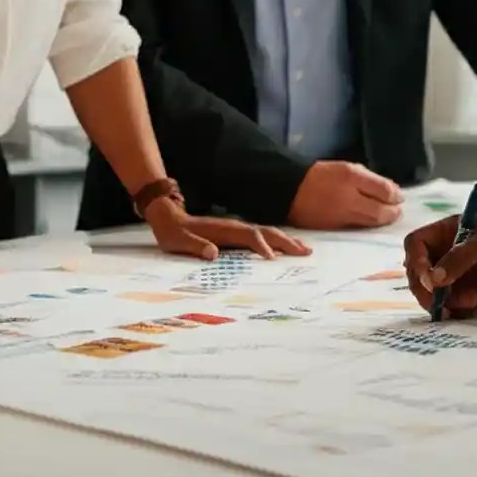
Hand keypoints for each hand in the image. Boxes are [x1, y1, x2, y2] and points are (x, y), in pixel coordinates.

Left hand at [146, 197, 310, 260]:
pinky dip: (276, 242)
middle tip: (306, 252)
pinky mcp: (236, 234)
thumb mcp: (179, 241)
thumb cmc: (174, 232)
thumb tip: (212, 254)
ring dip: (286, 241)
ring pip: (268, 233)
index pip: (250, 237)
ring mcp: (237, 229)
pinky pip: (261, 237)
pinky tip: (284, 250)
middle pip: (267, 232)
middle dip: (286, 242)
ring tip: (304, 250)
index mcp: (224, 230)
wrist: (170, 217)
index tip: (273, 259)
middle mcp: (235, 227)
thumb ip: (195, 246)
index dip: (262, 247)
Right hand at [287, 161, 403, 228]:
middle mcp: (348, 198)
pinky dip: (369, 224)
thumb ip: (371, 179)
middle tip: (397, 210)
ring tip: (388, 216)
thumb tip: (393, 191)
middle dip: (393, 211)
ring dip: (384, 220)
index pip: (384, 190)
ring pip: (371, 222)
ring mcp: (341, 215)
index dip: (395, 195)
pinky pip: (359, 227)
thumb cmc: (321, 176)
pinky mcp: (335, 227)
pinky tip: (372, 220)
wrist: (291, 190)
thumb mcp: (347, 168)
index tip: (399, 197)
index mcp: (351, 177)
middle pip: (381, 210)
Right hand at [402, 208, 476, 318]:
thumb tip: (433, 279)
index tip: (429, 278)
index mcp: (447, 232)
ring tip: (469, 304)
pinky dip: (457, 313)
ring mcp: (456, 276)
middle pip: (417, 273)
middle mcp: (446, 254)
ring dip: (442, 304)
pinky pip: (450, 308)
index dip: (416, 261)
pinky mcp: (468, 295)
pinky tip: (476, 309)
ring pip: (431, 294)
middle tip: (441, 302)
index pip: (416, 244)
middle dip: (425, 290)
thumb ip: (460, 259)